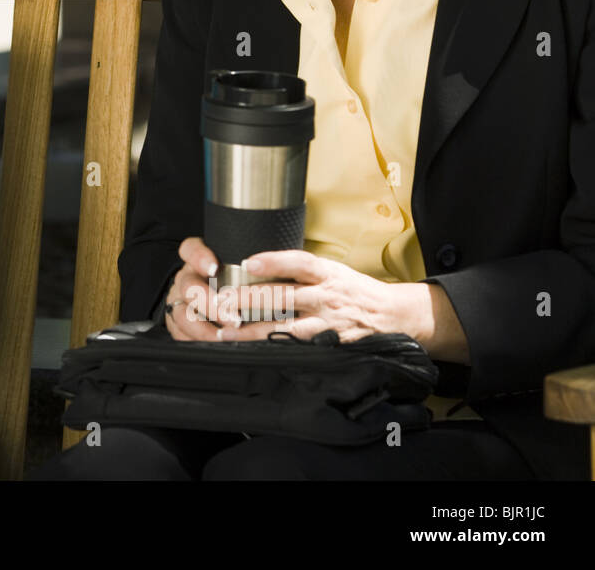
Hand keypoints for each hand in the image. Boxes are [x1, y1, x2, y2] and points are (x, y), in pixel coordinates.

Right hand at [164, 237, 242, 340]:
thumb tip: (267, 274)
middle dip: (209, 303)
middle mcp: (187, 279)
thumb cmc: (244, 291)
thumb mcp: (246, 276)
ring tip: (224, 338)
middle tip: (232, 318)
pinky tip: (213, 345)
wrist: (228, 315)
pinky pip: (180, 333)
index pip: (190, 250)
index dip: (198, 258)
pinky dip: (196, 341)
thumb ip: (252, 273)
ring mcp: (180, 302)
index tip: (213, 268)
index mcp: (201, 262)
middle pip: (188, 286)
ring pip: (181, 313)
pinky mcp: (178, 324)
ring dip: (203, 328)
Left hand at [214, 249, 412, 342]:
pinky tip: (253, 352)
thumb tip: (258, 265)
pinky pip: (297, 349)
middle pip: (283, 296)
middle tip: (221, 301)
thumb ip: (300, 270)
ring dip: (253, 331)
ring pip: (286, 328)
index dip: (274, 261)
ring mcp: (328, 323)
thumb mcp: (331, 270)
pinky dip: (274, 351)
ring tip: (226, 333)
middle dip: (249, 299)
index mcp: (326, 273)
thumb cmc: (354, 290)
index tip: (248, 262)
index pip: (299, 262)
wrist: (392, 315)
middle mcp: (326, 296)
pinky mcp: (330, 345)